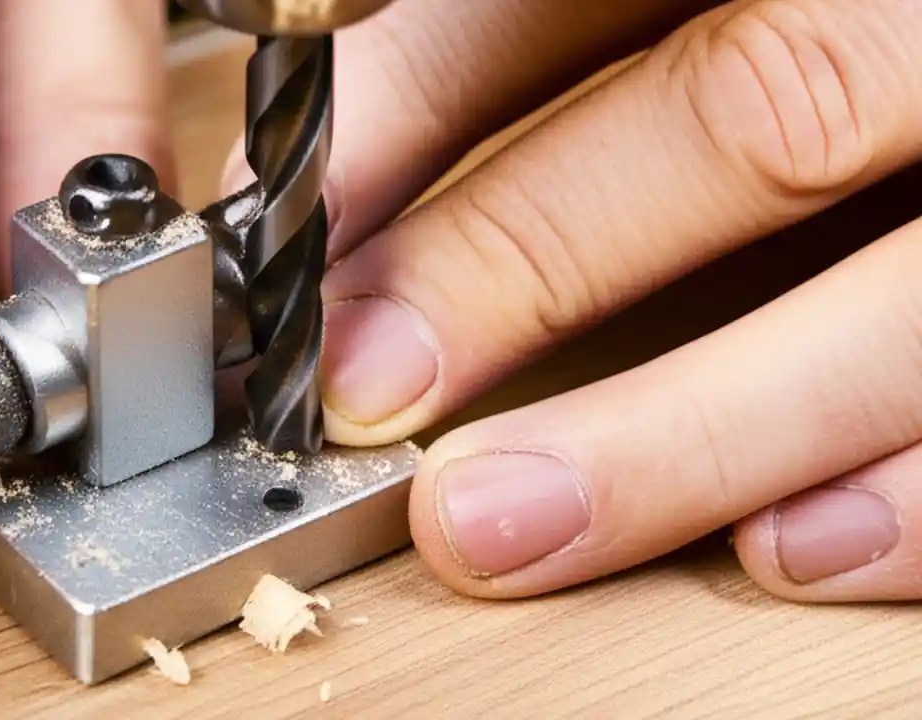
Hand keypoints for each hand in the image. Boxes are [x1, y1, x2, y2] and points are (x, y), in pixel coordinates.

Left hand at [223, 0, 921, 601]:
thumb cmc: (860, 21)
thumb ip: (539, 32)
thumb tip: (355, 165)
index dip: (417, 108)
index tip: (292, 235)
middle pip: (749, 115)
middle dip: (526, 258)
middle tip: (361, 384)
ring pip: (903, 295)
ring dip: (689, 427)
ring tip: (503, 521)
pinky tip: (794, 547)